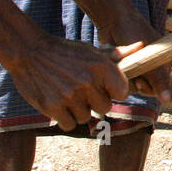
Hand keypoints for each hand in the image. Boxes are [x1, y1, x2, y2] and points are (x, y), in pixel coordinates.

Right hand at [1, 35, 130, 131]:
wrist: (29, 52)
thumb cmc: (66, 52)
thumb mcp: (91, 50)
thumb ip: (117, 54)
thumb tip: (142, 46)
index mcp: (101, 67)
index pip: (122, 93)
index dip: (114, 92)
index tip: (104, 88)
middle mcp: (88, 81)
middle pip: (105, 108)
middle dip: (95, 102)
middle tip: (83, 91)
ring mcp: (70, 95)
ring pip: (86, 117)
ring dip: (79, 110)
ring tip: (69, 95)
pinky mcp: (53, 107)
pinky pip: (69, 124)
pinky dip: (65, 118)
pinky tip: (60, 104)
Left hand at [112, 39, 171, 103]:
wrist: (114, 20)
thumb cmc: (134, 34)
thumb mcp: (147, 59)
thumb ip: (158, 80)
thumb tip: (168, 99)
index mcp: (164, 65)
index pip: (159, 88)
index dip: (148, 87)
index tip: (140, 80)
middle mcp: (153, 67)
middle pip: (145, 88)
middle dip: (135, 81)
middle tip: (130, 68)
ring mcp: (139, 66)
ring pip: (132, 84)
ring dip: (125, 75)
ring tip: (122, 61)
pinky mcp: (127, 65)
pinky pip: (123, 77)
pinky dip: (119, 70)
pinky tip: (117, 60)